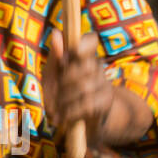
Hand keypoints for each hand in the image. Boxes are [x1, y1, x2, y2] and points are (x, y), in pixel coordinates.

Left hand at [41, 29, 111, 144]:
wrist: (76, 125)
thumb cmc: (60, 96)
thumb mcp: (51, 77)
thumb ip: (54, 58)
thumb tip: (56, 32)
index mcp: (81, 57)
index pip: (90, 40)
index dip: (85, 44)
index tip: (75, 52)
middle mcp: (96, 67)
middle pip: (84, 66)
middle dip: (65, 81)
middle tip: (54, 94)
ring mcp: (104, 84)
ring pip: (85, 86)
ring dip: (65, 100)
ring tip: (57, 110)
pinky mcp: (106, 102)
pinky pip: (89, 104)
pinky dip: (72, 112)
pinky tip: (64, 117)